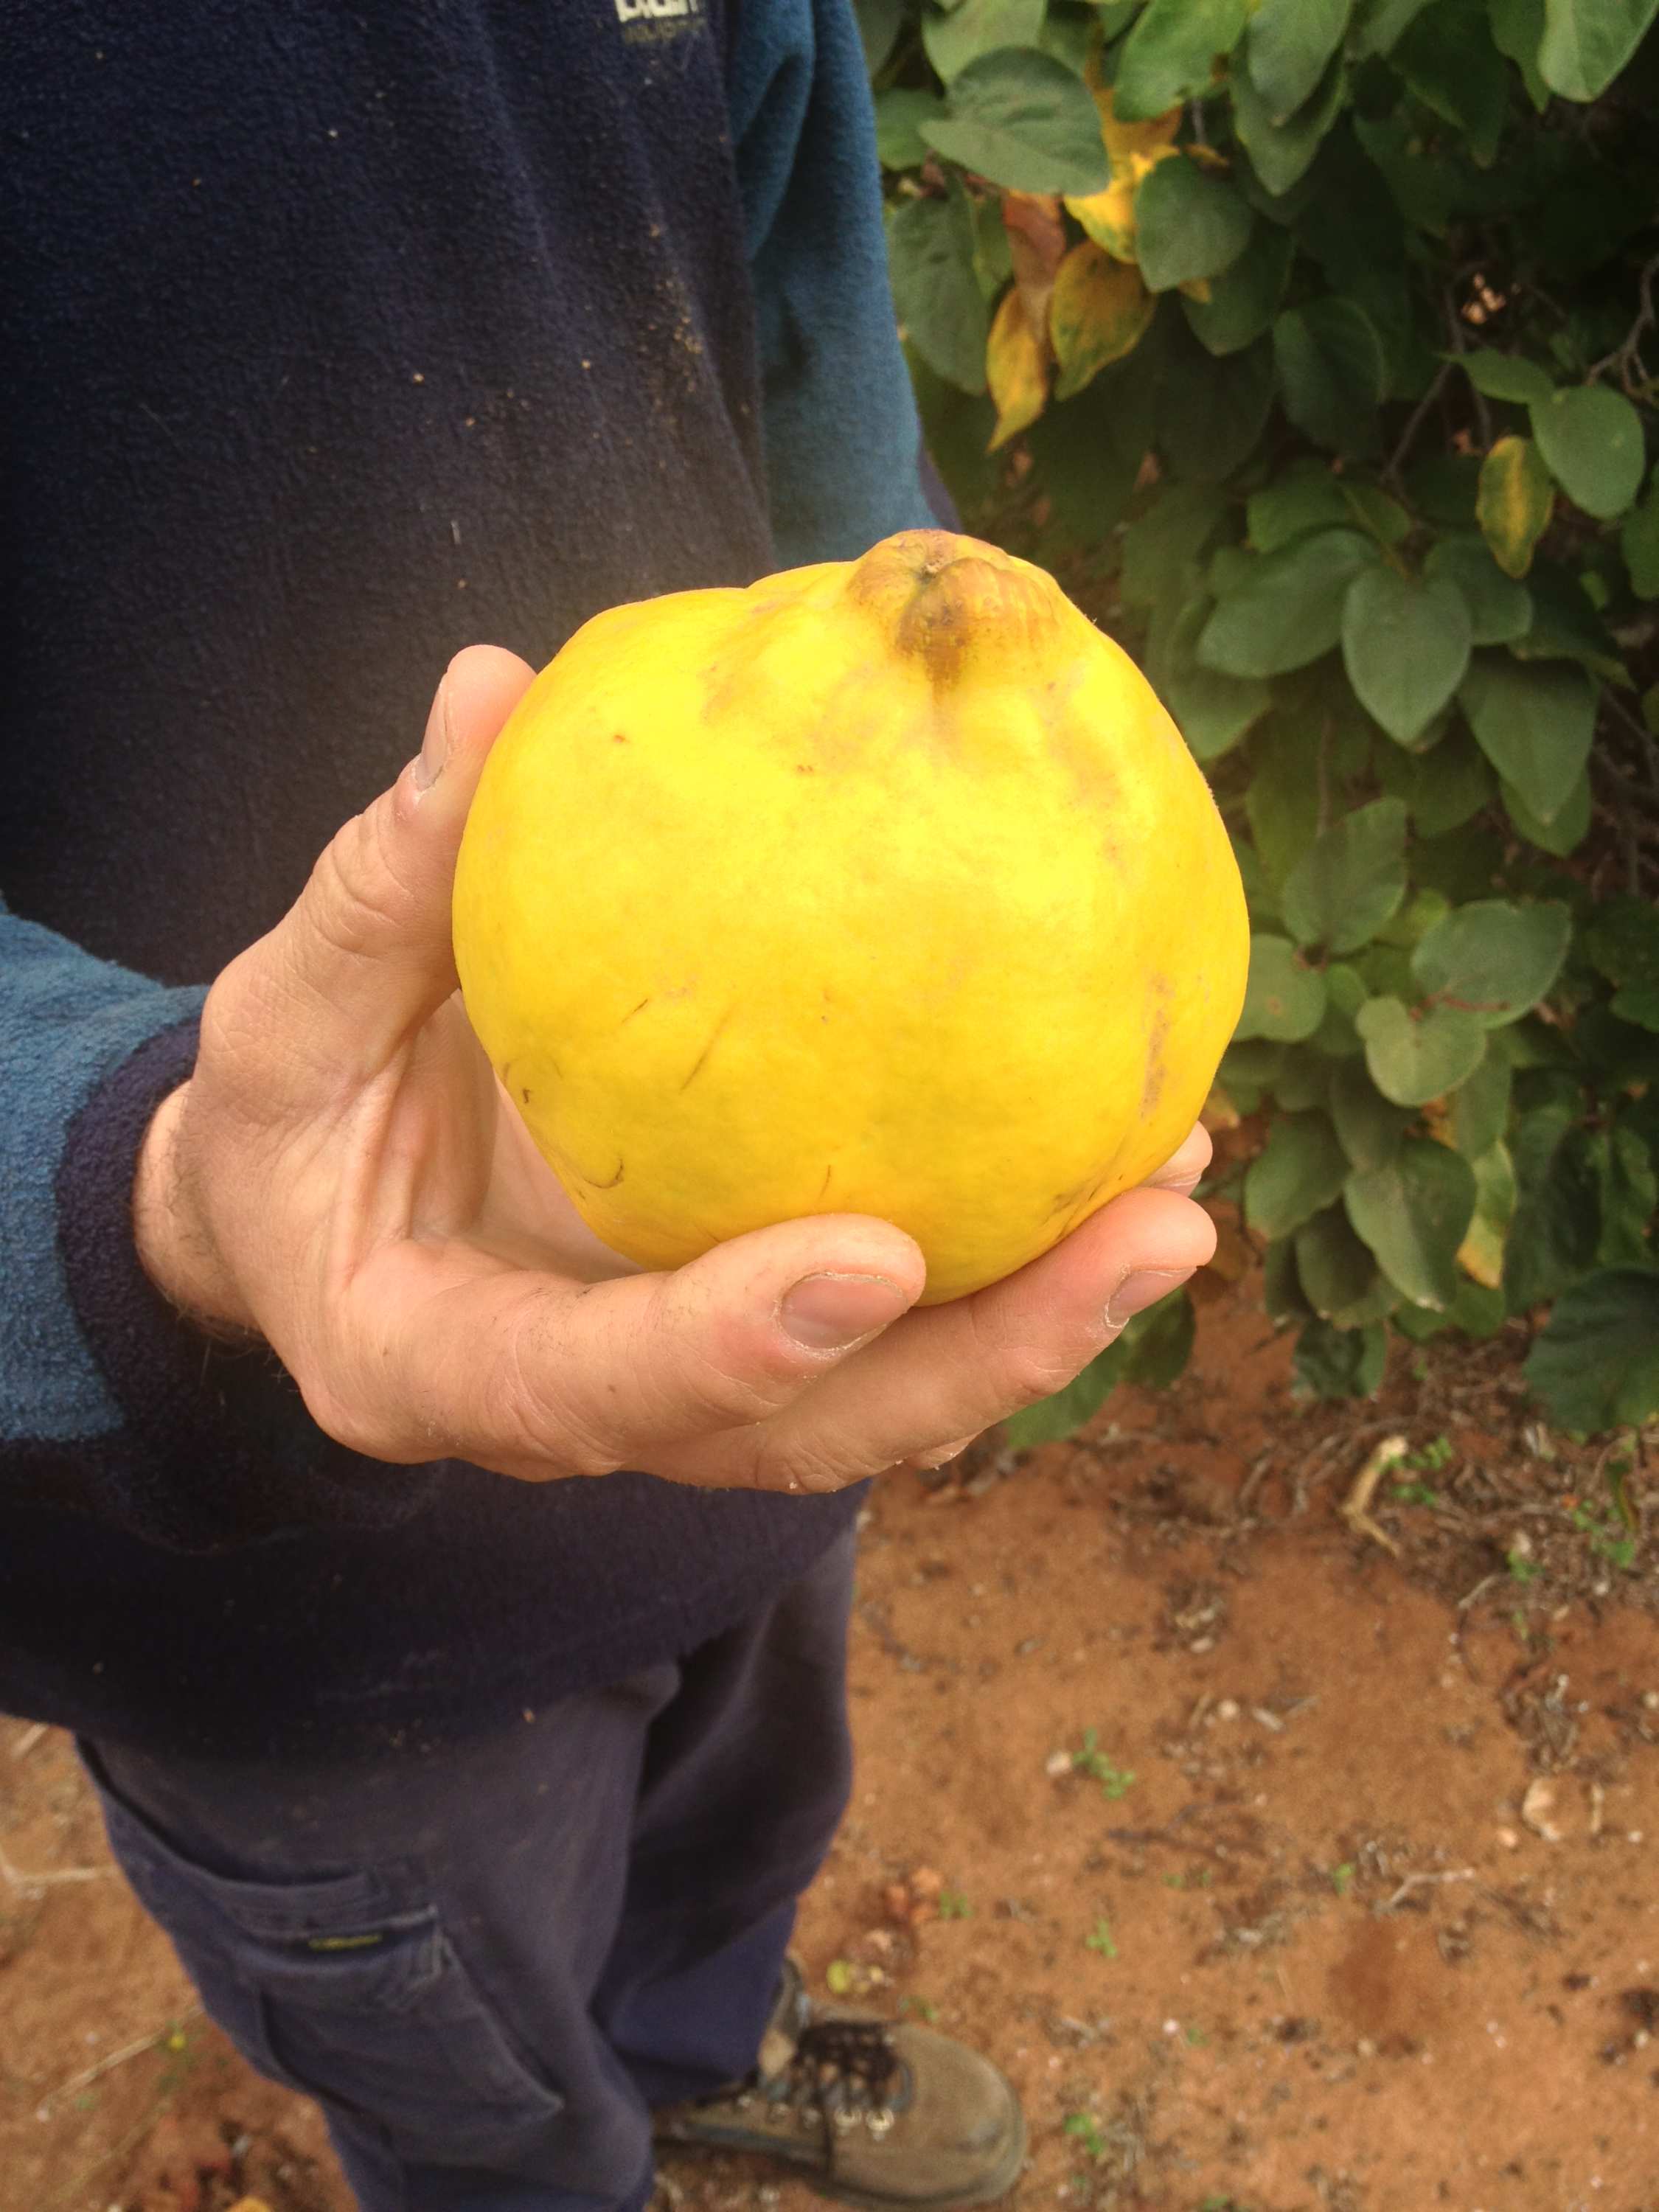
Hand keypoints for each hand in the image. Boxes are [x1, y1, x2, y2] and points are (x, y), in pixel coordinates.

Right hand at [134, 648, 1216, 1494]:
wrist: (307, 1207)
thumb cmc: (287, 1111)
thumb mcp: (287, 1004)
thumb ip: (386, 882)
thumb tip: (489, 690)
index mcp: (438, 1358)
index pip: (588, 1385)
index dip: (728, 1346)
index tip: (870, 1262)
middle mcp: (587, 1402)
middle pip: (801, 1432)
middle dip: (981, 1361)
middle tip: (1151, 1239)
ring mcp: (682, 1378)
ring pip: (877, 1394)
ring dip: (1039, 1316)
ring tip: (1177, 1197)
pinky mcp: (741, 1317)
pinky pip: (892, 1311)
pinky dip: (1005, 1247)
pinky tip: (1116, 1147)